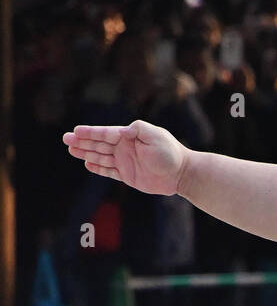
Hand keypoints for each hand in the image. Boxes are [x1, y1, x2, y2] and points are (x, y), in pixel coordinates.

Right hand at [62, 121, 188, 195]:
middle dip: (82, 141)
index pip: (106, 133)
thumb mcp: (154, 135)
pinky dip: (98, 168)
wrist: (181, 173)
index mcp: (129, 135)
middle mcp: (124, 147)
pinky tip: (87, 163)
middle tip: (65, 139)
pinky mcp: (128, 175)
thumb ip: (137, 130)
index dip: (91, 133)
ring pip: (101, 157)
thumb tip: (121, 130)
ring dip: (86, 153)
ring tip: (71, 150)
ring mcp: (125, 161)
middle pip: (99, 144)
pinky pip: (109, 171)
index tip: (76, 131)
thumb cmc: (169, 152)